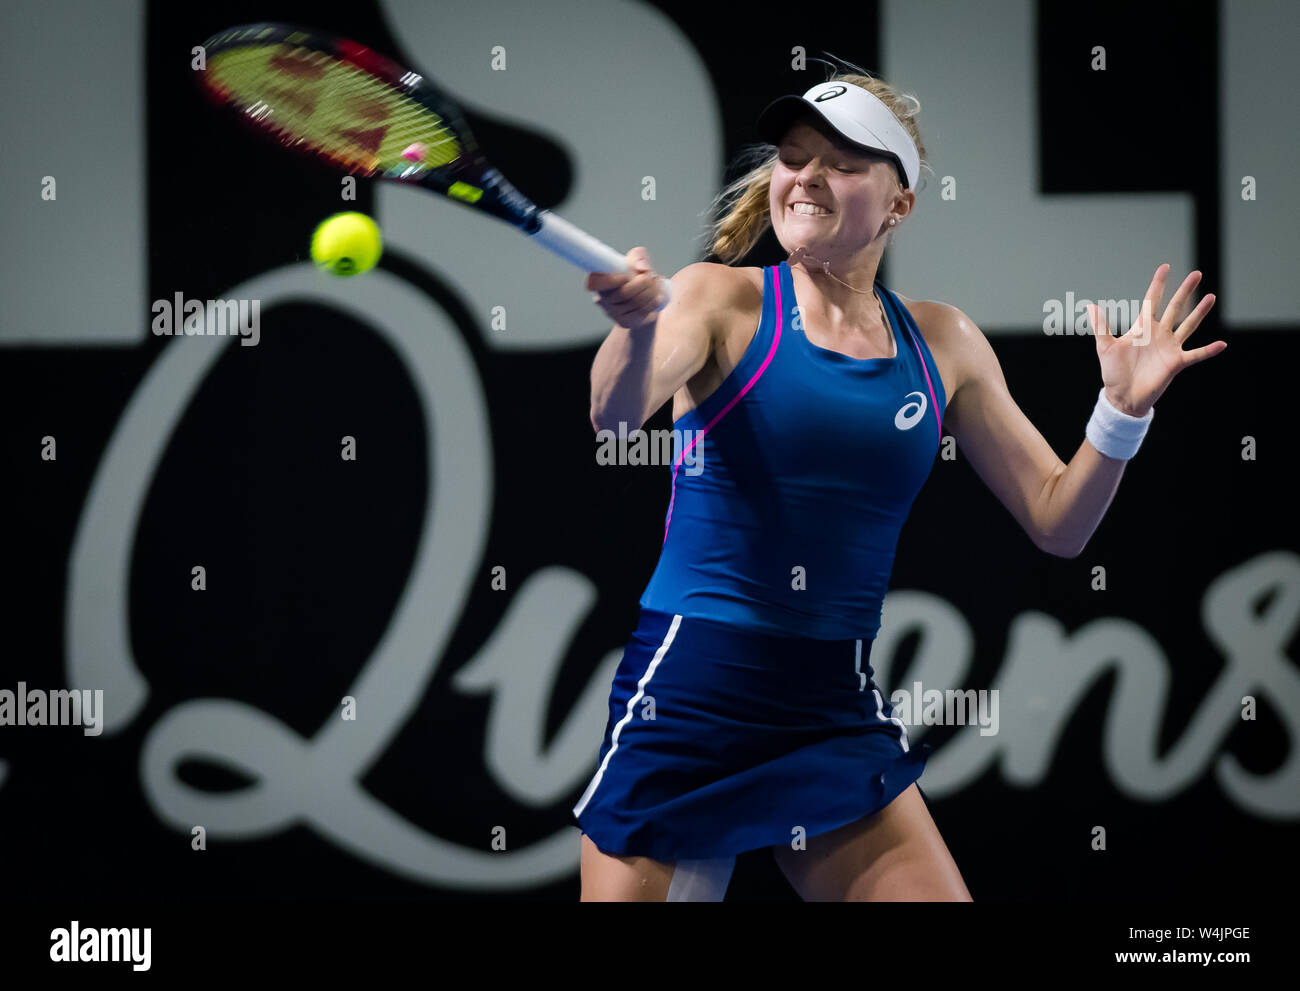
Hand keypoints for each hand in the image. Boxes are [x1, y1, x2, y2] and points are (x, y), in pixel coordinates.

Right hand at [586, 247, 666, 330]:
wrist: (646, 300)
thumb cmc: (638, 276)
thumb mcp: (638, 261)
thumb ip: (639, 257)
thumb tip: (641, 268)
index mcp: (599, 281)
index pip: (593, 283)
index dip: (609, 281)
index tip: (625, 277)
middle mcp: (602, 299)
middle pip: (623, 294)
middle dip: (643, 282)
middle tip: (650, 276)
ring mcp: (613, 313)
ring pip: (635, 302)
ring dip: (651, 291)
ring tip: (655, 284)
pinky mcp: (625, 322)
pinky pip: (642, 312)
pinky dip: (653, 302)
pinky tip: (655, 297)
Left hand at [1086, 264, 1224, 416]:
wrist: (1122, 396)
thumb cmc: (1113, 372)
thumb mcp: (1105, 348)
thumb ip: (1101, 327)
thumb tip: (1090, 305)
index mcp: (1142, 328)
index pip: (1152, 300)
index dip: (1158, 284)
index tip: (1165, 267)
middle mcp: (1159, 334)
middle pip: (1175, 307)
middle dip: (1185, 291)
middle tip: (1196, 274)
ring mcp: (1170, 347)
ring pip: (1189, 325)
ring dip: (1200, 312)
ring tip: (1211, 296)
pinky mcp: (1176, 363)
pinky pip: (1196, 355)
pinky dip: (1208, 350)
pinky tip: (1221, 344)